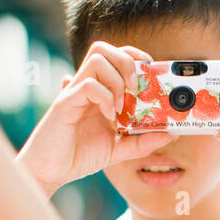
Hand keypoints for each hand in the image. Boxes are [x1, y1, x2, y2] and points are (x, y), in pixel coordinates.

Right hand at [17, 42, 170, 195]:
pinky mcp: (65, 103)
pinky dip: (104, 97)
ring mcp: (75, 92)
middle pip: (105, 48)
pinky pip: (87, 84)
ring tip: (122, 106)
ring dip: (117, 80)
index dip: (137, 58)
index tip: (152, 78)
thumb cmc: (79, 155)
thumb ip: (142, 142)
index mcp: (99, 91)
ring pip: (97, 59)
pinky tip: (108, 117)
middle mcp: (87, 86)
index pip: (117, 56)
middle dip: (128, 62)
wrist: (50, 171)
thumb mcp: (118, 149)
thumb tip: (169, 134)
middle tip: (137, 89)